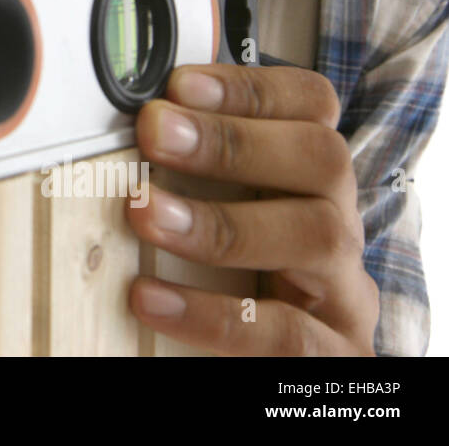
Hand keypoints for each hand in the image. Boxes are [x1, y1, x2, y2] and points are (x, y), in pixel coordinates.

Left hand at [124, 63, 378, 354]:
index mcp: (313, 177)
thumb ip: (179, 169)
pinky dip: (213, 315)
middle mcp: (339, 222)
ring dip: (221, 221)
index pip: (311, 105)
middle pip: (322, 158)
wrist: (268, 363)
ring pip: (316, 236)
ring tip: (144, 213)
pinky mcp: (337, 354)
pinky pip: (286, 334)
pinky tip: (150, 298)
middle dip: (231, 141)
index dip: (249, 87)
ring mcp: (345, 291)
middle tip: (153, 133)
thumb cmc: (232, 276)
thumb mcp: (212, 210)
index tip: (178, 84)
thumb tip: (103, 126)